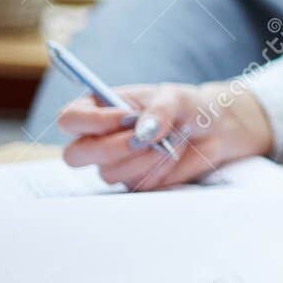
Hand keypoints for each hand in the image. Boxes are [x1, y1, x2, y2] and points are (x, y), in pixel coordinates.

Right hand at [58, 82, 271, 190]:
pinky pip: (137, 185)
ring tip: (172, 139)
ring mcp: (113, 164)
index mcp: (98, 109)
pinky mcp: (134, 182)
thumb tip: (143, 131)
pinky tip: (174, 154)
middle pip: (74, 155)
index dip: (93, 121)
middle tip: (145, 139)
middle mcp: (98, 138)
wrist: (212, 130)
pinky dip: (159, 169)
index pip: (70, 119)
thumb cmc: (186, 107)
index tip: (127, 117)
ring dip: (144, 158)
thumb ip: (159, 110)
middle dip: (110, 149)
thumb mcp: (175, 97)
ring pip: (109, 173)